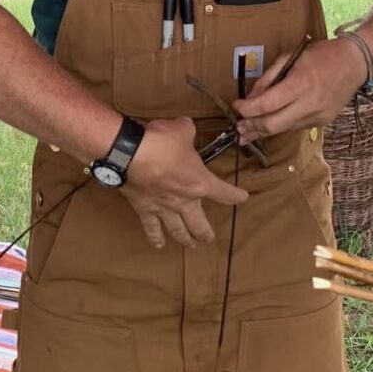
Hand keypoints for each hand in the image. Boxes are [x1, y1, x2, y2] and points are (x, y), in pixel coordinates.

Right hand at [121, 118, 247, 247]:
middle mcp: (184, 200)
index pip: (224, 193)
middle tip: (209, 238)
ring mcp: (164, 208)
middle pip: (200, 224)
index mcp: (200, 182)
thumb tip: (185, 127)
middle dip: (206, 233)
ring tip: (190, 245)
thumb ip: (187, 132)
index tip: (243, 198)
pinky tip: (159, 244)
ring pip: (178, 231)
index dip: (236, 196)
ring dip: (186, 240)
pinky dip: (155, 237)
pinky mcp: (144, 209)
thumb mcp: (181, 130)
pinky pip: (152, 228)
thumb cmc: (160, 141)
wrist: (130, 153)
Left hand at [232, 38, 367, 142]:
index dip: (247, 109)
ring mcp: (318, 115)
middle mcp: (309, 104)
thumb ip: (268, 78)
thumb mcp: (290, 57)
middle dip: (252, 128)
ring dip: (263, 132)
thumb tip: (251, 97)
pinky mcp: (323, 121)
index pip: (266, 105)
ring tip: (247, 134)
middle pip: (273, 125)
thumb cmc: (321, 55)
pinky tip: (269, 126)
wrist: (356, 62)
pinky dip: (280, 126)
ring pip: (284, 129)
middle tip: (238, 129)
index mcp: (299, 84)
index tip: (236, 106)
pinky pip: (295, 127)